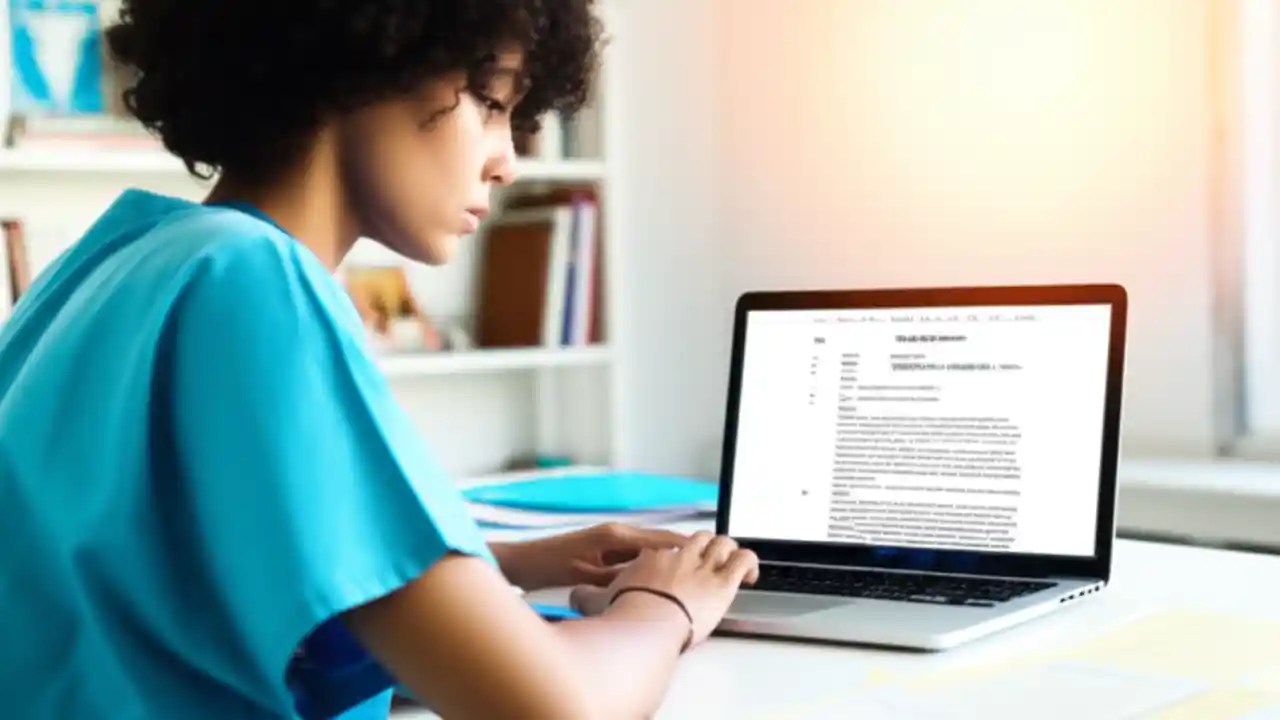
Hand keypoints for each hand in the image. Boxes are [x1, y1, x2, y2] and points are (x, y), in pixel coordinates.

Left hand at [491, 523, 688, 591]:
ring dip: (664, 561)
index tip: (706, 554)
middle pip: (657, 543)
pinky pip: (632, 557)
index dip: (684, 547)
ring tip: (688, 574)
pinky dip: (646, 566)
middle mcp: (615, 533)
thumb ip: (619, 580)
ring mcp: (609, 541)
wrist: (522, 562)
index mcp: (615, 535)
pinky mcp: (603, 550)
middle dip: (680, 554)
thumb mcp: (588, 578)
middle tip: (704, 567)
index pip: (660, 539)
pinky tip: (656, 579)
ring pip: (646, 551)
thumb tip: (646, 583)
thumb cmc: (549, 567)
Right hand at [569, 531, 759, 648]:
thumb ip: (587, 596)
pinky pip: (744, 560)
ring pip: (723, 544)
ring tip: (732, 565)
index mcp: (651, 557)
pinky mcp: (723, 582)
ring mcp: (703, 567)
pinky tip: (751, 575)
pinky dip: (750, 562)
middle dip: (706, 548)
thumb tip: (574, 596)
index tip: (678, 565)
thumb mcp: (597, 601)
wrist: (647, 623)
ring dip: (729, 552)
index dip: (676, 556)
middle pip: (698, 540)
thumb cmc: (625, 614)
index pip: (667, 547)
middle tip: (710, 562)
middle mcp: (680, 556)